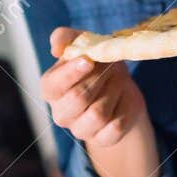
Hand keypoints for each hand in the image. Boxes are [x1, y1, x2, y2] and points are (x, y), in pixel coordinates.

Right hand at [42, 28, 155, 149]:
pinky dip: (124, 111)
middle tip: (111, 66)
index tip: (89, 60)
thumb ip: (65, 38)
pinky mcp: (102, 139)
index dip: (71, 73)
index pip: (53, 85)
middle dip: (99, 78)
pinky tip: (123, 100)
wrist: (121, 86)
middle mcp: (61, 113)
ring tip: (118, 80)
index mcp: (51, 89)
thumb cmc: (96, 63)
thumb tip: (56, 48)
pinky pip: (114, 129)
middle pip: (77, 98)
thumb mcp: (83, 43)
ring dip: (114, 92)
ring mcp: (80, 129)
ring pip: (97, 114)